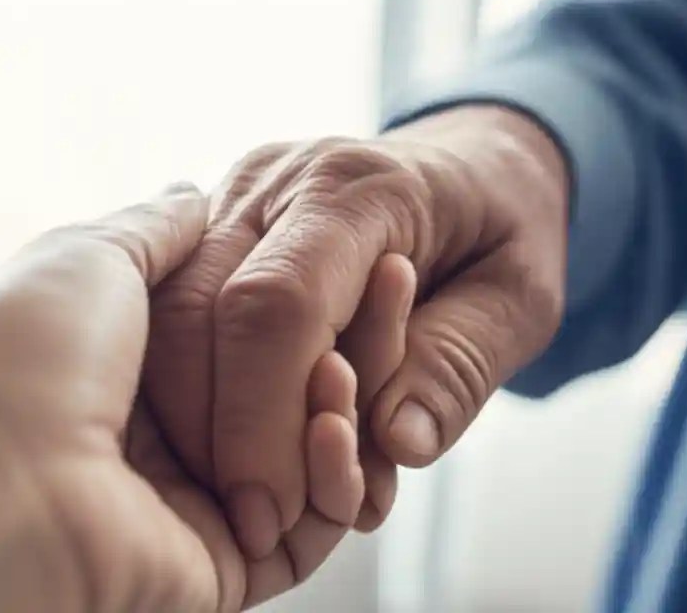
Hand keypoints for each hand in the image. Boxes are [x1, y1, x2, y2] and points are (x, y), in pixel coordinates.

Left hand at [0, 184, 362, 610]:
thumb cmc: (33, 353)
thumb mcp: (94, 255)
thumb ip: (161, 229)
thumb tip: (195, 193)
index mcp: (134, 359)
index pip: (254, 324)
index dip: (309, 287)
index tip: (361, 249)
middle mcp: (165, 431)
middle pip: (292, 385)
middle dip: (349, 336)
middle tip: (391, 281)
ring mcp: (195, 500)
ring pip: (314, 453)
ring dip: (344, 400)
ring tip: (351, 360)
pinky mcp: (222, 564)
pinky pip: (311, 525)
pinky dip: (337, 472)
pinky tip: (336, 422)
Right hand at [143, 104, 568, 555]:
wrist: (467, 164)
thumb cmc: (499, 228)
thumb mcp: (523, 299)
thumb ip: (461, 367)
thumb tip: (396, 445)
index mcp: (360, 188)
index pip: (277, 302)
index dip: (262, 418)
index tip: (273, 512)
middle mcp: (277, 182)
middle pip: (197, 309)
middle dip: (214, 433)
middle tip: (255, 523)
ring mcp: (230, 198)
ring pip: (163, 313)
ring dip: (193, 418)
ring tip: (254, 490)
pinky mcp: (207, 226)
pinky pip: (168, 312)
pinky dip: (191, 389)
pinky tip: (231, 441)